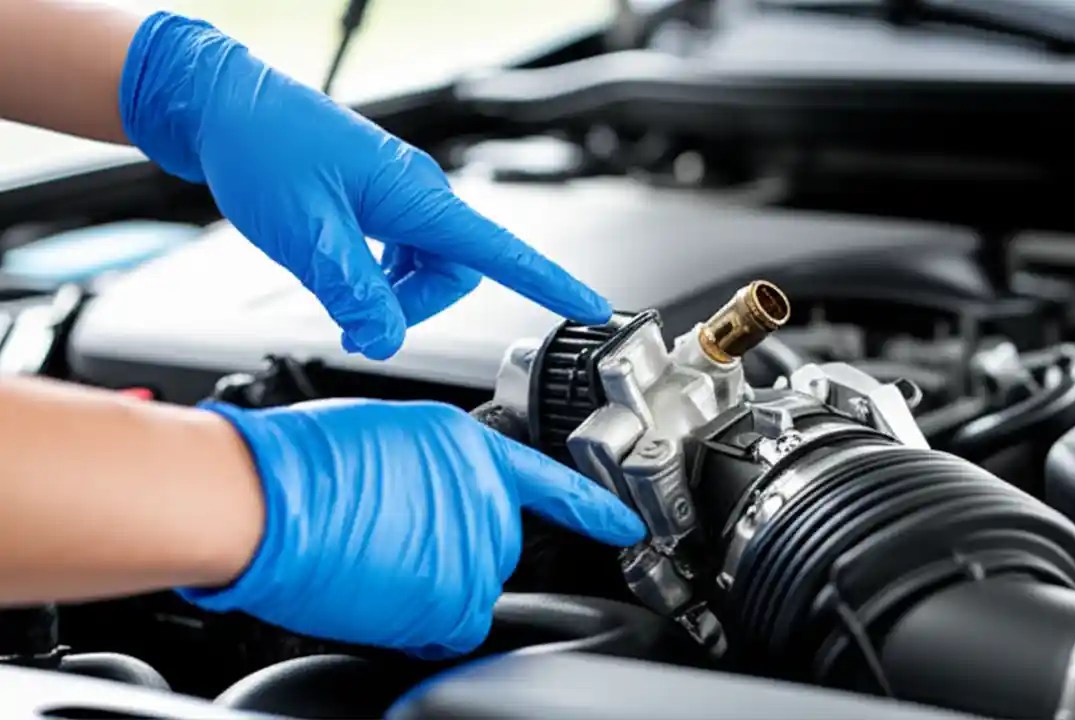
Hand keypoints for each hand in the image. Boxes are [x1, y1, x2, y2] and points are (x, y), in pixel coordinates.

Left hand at [117, 12, 610, 359]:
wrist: (220, 106)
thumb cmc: (260, 148)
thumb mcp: (307, 235)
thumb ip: (355, 292)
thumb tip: (383, 338)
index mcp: (416, 197)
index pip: (501, 251)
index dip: (549, 283)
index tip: (588, 306)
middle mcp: (417, 194)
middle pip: (455, 273)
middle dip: (416, 305)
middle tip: (360, 317)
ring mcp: (396, 195)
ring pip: (426, 267)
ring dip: (392, 293)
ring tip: (340, 292)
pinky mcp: (374, 199)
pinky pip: (400, 252)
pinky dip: (378, 275)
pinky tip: (340, 270)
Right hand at [181, 399, 645, 657]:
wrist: (268, 498)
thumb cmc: (302, 462)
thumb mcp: (386, 435)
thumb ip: (432, 468)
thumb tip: (430, 495)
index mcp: (471, 446)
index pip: (549, 482)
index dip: (591, 507)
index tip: (623, 524)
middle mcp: (487, 496)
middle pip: (497, 543)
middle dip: (454, 546)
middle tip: (393, 536)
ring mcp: (477, 550)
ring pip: (474, 585)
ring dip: (434, 583)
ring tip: (377, 559)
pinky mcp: (455, 600)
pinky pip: (456, 627)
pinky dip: (426, 622)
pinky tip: (387, 593)